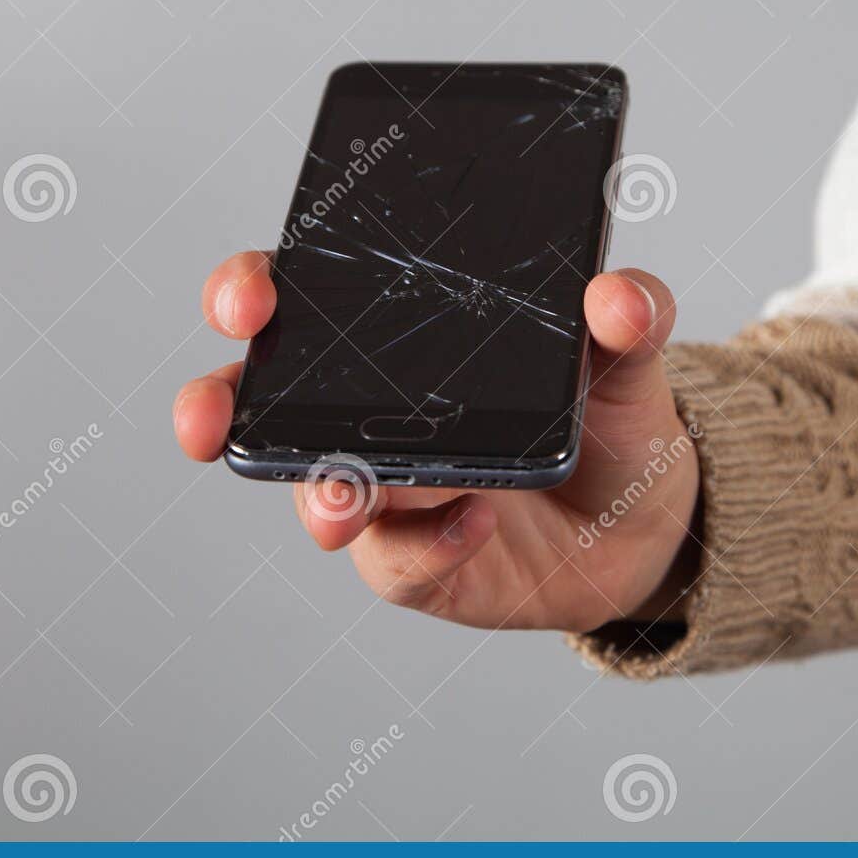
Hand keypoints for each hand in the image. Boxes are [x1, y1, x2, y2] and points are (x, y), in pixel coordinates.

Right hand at [173, 251, 701, 631]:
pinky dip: (429, 543)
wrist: (645, 522)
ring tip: (339, 493)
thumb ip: (629, 316)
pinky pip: (399, 563)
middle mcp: (369, 416)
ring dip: (317, 493)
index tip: (248, 297)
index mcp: (399, 343)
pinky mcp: (420, 564)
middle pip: (263, 403)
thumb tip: (617, 295)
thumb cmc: (606, 417)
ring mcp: (389, 494)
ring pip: (318, 493)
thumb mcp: (627, 356)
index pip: (301, 300)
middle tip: (213, 417)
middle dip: (220, 405)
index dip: (253, 292)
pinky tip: (474, 520)